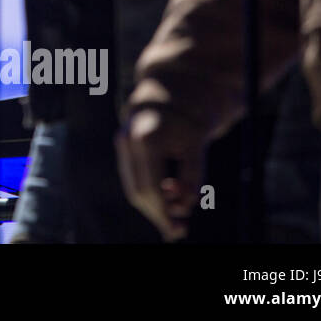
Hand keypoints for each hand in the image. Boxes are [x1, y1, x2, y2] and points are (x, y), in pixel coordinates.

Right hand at [115, 107, 206, 241]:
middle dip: (158, 213)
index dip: (164, 214)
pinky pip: (133, 176)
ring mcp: (122, 142)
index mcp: (147, 139)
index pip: (151, 189)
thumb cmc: (190, 116)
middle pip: (139, 191)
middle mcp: (128, 140)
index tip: (177, 231)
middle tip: (178, 231)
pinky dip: (148, 191)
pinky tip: (166, 198)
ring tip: (176, 213)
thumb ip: (193, 176)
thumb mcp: (198, 145)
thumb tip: (184, 203)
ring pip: (133, 186)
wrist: (172, 89)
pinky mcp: (122, 146)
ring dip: (153, 205)